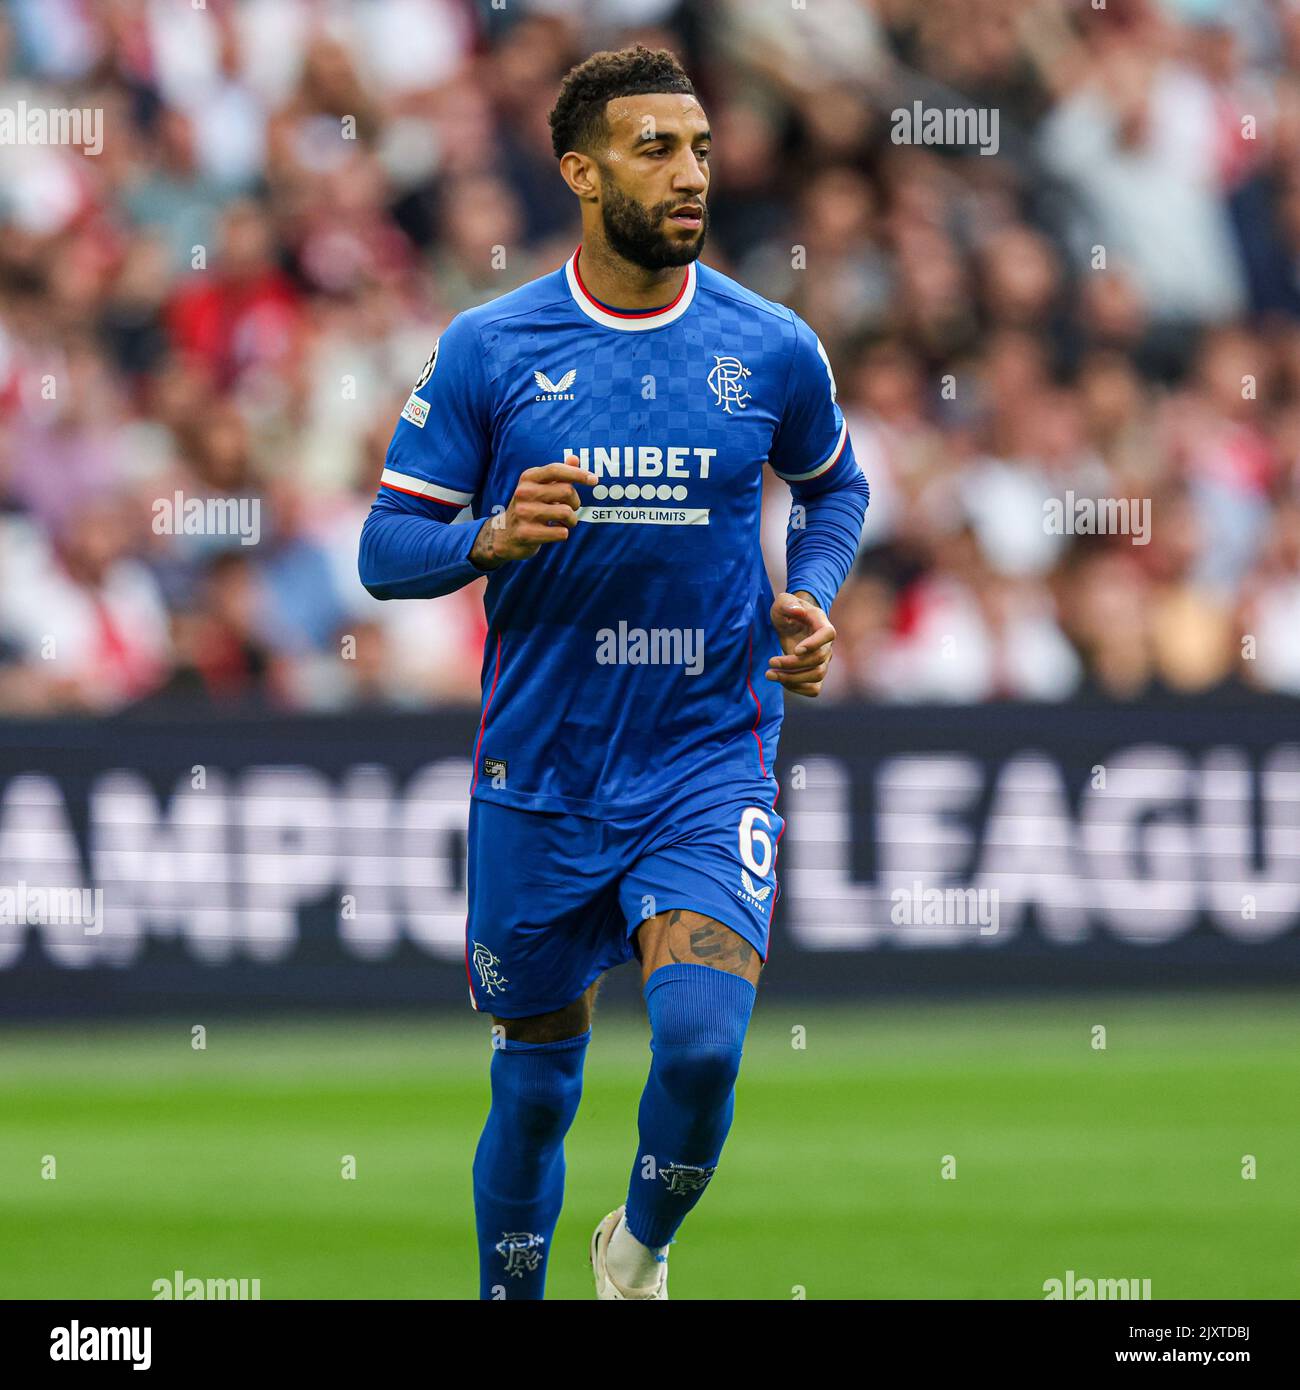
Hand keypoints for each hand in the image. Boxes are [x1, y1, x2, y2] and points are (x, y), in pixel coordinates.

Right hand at [470, 456, 596, 569]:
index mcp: (528, 478)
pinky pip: (561, 533)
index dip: (578, 473)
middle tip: (570, 509)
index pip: (557, 469)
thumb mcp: (540, 487)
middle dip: (575, 502)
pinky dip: (563, 533)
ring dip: (572, 520)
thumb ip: (558, 474)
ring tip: (564, 523)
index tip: (594, 480)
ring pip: (566, 513)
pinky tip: (553, 533)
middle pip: (567, 491)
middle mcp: (524, 492)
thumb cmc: (530, 507)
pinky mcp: (527, 533)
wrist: (505, 535)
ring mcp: (524, 513)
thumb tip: (574, 458)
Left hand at [767, 591, 833, 696]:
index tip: (795, 650)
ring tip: (769, 674)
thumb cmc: (788, 610)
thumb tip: (797, 611)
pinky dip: (797, 688)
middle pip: (818, 660)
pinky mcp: (814, 673)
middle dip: (792, 664)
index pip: (828, 635)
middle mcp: (826, 645)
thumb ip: (787, 603)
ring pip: (817, 677)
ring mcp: (823, 661)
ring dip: (792, 679)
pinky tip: (780, 680)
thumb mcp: (783, 601)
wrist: (791, 622)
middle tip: (771, 661)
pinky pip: (813, 689)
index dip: (814, 644)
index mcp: (821, 623)